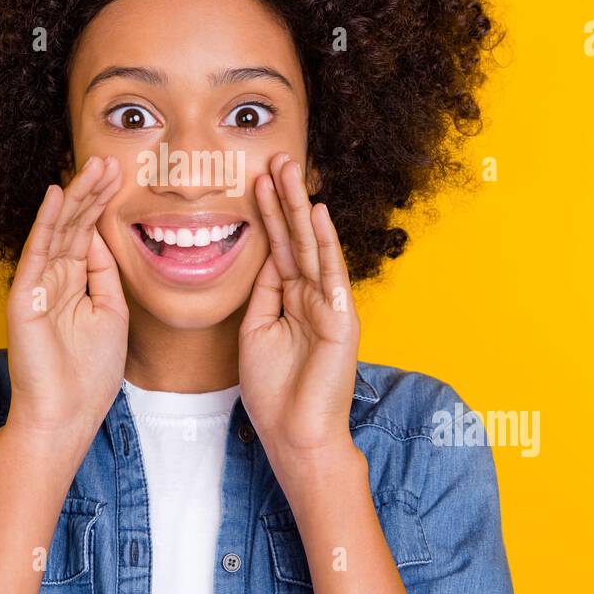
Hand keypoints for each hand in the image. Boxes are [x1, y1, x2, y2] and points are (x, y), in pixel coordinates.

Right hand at [4, 155, 126, 451]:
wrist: (64, 416)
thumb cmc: (89, 375)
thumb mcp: (111, 314)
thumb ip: (106, 274)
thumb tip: (105, 236)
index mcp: (75, 284)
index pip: (88, 234)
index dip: (103, 204)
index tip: (121, 173)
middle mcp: (53, 279)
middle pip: (73, 225)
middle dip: (92, 191)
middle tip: (109, 158)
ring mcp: (36, 286)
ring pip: (57, 231)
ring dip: (75, 197)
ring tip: (92, 166)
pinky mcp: (23, 297)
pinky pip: (36, 252)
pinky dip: (46, 222)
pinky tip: (57, 194)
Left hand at [239, 152, 360, 465]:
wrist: (295, 436)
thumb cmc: (272, 393)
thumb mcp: (255, 333)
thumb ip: (260, 294)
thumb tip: (261, 258)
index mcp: (290, 299)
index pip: (277, 246)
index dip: (266, 212)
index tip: (252, 178)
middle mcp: (312, 296)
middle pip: (295, 237)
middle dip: (283, 197)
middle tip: (274, 157)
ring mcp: (328, 305)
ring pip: (311, 246)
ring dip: (299, 206)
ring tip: (290, 169)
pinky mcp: (340, 319)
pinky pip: (329, 274)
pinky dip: (324, 243)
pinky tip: (316, 213)